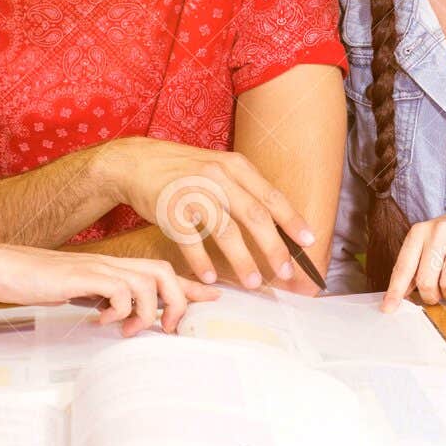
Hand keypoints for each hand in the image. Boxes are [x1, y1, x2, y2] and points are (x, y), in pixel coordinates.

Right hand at [0, 242, 218, 335]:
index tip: (213, 297)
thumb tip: (127, 318)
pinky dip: (118, 309)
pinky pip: (118, 290)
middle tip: (168, 329)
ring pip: (148, 282)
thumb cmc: (41, 282)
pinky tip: (101, 320)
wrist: (5, 269)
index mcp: (115, 266)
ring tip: (131, 329)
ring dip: (147, 311)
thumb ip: (107, 300)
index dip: (190, 285)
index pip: (162, 272)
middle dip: (178, 300)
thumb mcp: (83, 293)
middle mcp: (112, 263)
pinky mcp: (82, 276)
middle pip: (164, 272)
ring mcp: (98, 267)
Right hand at [94, 138, 316, 289]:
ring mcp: (193, 192)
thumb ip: (244, 190)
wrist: (136, 162)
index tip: (309, 242)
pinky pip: (191, 241)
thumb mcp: (218, 168)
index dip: (292, 220)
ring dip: (242, 260)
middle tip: (286, 272)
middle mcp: (217, 176)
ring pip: (226, 230)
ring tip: (254, 282)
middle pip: (254, 215)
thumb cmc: (183, 171)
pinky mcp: (170, 210)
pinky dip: (202, 262)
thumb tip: (277, 224)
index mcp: (235, 166)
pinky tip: (211, 278)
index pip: (271, 196)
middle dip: (274, 247)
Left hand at [382, 206, 445, 310]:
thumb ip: (414, 267)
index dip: (395, 291)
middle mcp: (438, 230)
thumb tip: (397, 297)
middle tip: (437, 295)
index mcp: (419, 231)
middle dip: (431, 296)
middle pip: (426, 281)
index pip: (404, 267)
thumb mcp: (430, 245)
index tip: (388, 308)